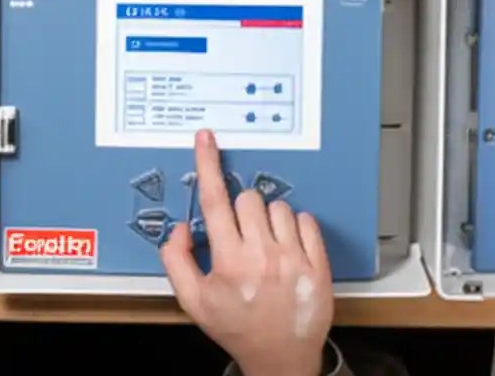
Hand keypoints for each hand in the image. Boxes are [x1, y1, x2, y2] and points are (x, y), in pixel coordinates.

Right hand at [161, 130, 333, 375]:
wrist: (280, 357)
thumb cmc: (237, 328)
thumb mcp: (194, 301)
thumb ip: (176, 260)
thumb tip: (181, 227)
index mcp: (229, 260)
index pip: (214, 200)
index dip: (207, 164)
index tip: (206, 140)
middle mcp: (262, 254)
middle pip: (248, 198)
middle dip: (240, 209)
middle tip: (240, 235)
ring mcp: (294, 258)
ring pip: (278, 207)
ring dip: (268, 218)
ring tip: (265, 245)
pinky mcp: (318, 263)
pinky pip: (306, 221)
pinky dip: (295, 227)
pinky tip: (286, 248)